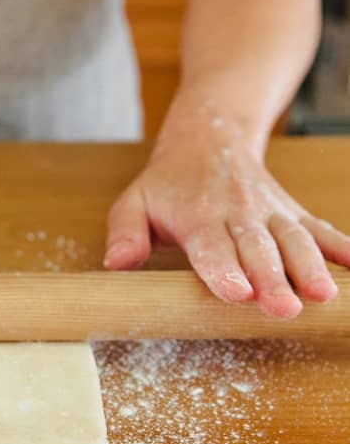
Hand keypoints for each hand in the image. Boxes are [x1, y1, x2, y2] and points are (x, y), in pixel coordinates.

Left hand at [104, 115, 349, 318]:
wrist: (210, 135)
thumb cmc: (167, 183)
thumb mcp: (135, 201)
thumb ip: (125, 232)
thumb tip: (116, 263)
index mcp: (198, 216)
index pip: (210, 247)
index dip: (222, 270)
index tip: (236, 292)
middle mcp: (238, 213)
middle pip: (257, 250)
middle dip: (271, 279)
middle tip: (283, 309)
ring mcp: (271, 212)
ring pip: (294, 240)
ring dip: (310, 267)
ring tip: (323, 295)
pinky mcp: (293, 213)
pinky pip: (321, 230)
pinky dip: (342, 247)